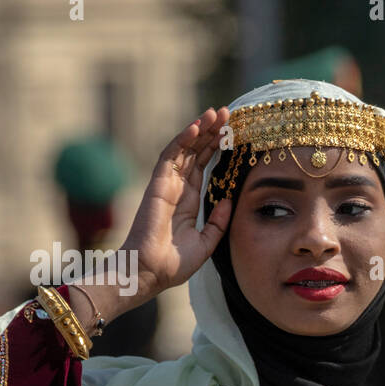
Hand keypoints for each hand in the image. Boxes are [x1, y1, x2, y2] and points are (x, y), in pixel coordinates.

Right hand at [119, 107, 232, 304]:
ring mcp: (167, 185)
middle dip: (212, 132)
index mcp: (188, 201)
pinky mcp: (157, 184)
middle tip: (229, 114)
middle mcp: (178, 189)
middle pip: (196, 153)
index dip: (217, 149)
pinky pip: (170, 156)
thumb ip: (219, 222)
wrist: (150, 272)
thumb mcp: (207, 242)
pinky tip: (196, 126)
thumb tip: (228, 199)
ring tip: (216, 112)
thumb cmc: (174, 264)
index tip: (233, 133)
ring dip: (200, 129)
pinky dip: (182, 139)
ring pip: (184, 149)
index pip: (204, 167)